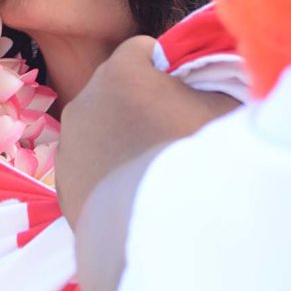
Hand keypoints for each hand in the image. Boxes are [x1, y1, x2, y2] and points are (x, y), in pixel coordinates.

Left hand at [56, 35, 237, 227]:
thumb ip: (213, 83)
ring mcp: (69, 145)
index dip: (168, 67)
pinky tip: (135, 194)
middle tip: (174, 132)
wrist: (164, 240)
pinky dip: (107, 173)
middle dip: (142, 102)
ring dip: (121, 137)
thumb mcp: (225, 110)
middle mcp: (85, 101)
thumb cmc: (200, 163)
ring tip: (155, 169)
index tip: (186, 91)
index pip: (142, 50)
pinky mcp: (64, 185)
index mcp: (121, 72)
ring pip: (99, 128)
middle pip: (117, 88)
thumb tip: (213, 79)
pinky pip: (89, 166)